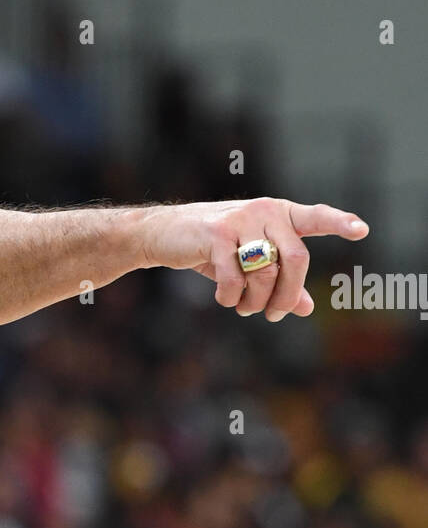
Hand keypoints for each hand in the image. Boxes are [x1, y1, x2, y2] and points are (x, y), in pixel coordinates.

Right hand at [137, 197, 368, 320]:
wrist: (164, 234)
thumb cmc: (213, 249)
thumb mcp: (249, 264)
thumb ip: (280, 282)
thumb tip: (307, 308)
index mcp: (279, 215)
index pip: (315, 217)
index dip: (339, 223)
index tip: (362, 231)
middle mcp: (265, 211)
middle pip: (296, 259)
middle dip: (286, 296)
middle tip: (273, 315)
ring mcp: (241, 220)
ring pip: (265, 272)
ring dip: (255, 302)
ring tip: (243, 308)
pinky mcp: (216, 234)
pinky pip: (234, 277)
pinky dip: (230, 297)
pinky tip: (224, 298)